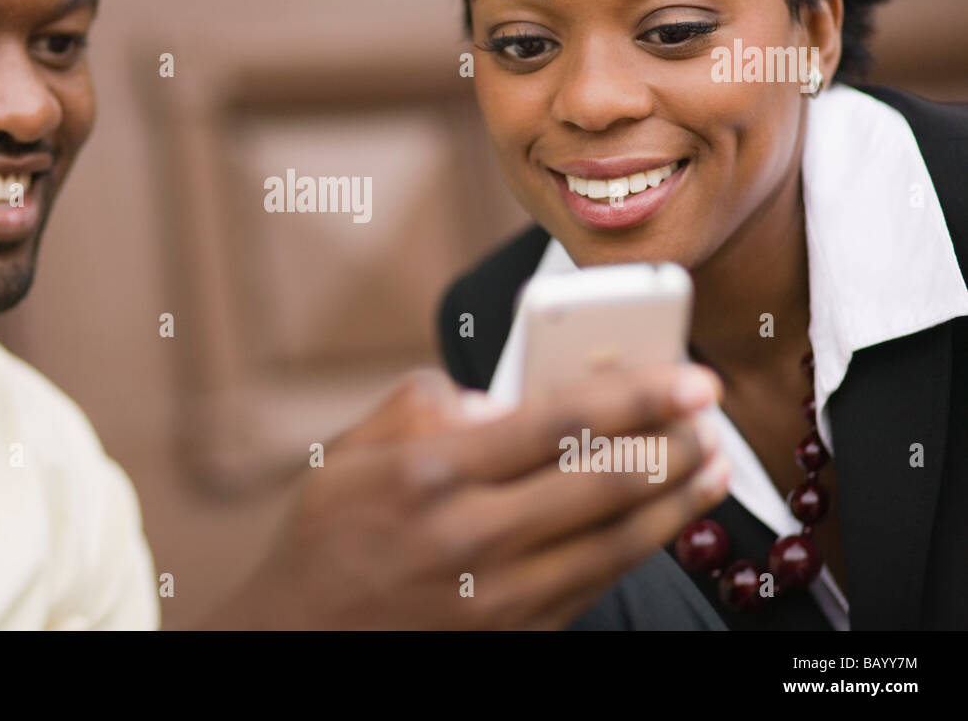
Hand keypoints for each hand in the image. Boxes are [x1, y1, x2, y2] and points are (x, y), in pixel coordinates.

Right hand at [205, 364, 727, 628]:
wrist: (301, 639)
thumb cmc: (328, 537)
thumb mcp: (350, 450)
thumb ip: (425, 405)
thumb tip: (502, 399)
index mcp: (431, 472)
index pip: (558, 421)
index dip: (635, 394)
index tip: (685, 374)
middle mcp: (474, 535)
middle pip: (605, 482)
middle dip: (673, 439)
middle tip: (710, 408)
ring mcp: (501, 594)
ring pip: (618, 539)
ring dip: (678, 496)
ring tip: (711, 459)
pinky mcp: (518, 631)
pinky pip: (598, 581)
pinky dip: (644, 544)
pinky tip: (667, 516)